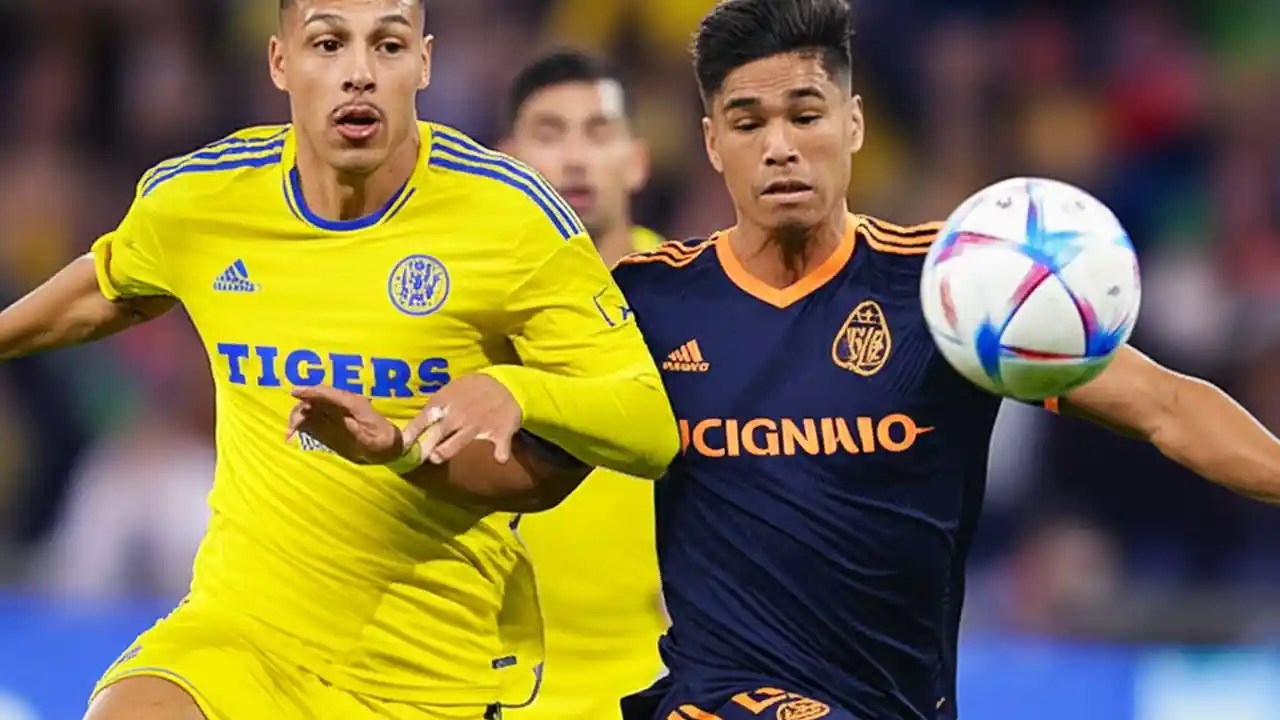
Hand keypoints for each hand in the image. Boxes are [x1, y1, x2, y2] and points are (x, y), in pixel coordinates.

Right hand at [287, 385, 402, 464]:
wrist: (389, 447)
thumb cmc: (383, 443)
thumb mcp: (374, 441)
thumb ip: (359, 431)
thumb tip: (345, 421)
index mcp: (354, 404)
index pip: (329, 394)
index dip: (311, 391)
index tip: (295, 392)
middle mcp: (343, 404)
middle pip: (316, 398)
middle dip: (301, 408)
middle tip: (292, 427)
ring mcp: (336, 412)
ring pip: (312, 407)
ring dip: (299, 416)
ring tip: (291, 432)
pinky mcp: (331, 421)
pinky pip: (313, 417)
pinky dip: (301, 422)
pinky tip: (294, 432)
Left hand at [404, 374, 522, 465]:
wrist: (502, 384)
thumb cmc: (469, 392)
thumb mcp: (447, 393)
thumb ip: (431, 411)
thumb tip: (409, 432)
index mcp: (444, 405)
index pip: (421, 422)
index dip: (409, 436)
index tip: (399, 449)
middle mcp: (459, 416)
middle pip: (438, 433)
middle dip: (425, 445)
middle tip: (414, 456)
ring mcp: (479, 424)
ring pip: (461, 440)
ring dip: (448, 449)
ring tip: (438, 457)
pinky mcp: (501, 431)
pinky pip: (501, 444)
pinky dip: (501, 452)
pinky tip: (499, 460)